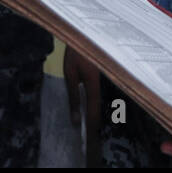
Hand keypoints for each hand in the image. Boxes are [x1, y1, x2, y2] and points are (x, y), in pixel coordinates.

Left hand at [62, 46, 102, 166]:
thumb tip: (74, 118)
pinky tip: (89, 109)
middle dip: (93, 124)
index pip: (93, 112)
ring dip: (93, 114)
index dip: (91, 127)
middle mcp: (101, 84)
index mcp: (94, 85)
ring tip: (89, 128)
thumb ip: (73, 96)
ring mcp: (101, 80)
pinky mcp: (99, 76)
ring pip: (98, 102)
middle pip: (98, 109)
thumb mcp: (70, 74)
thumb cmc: (75, 52)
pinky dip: (93, 104)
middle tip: (90, 140)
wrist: (82, 32)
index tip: (89, 140)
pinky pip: (96, 94)